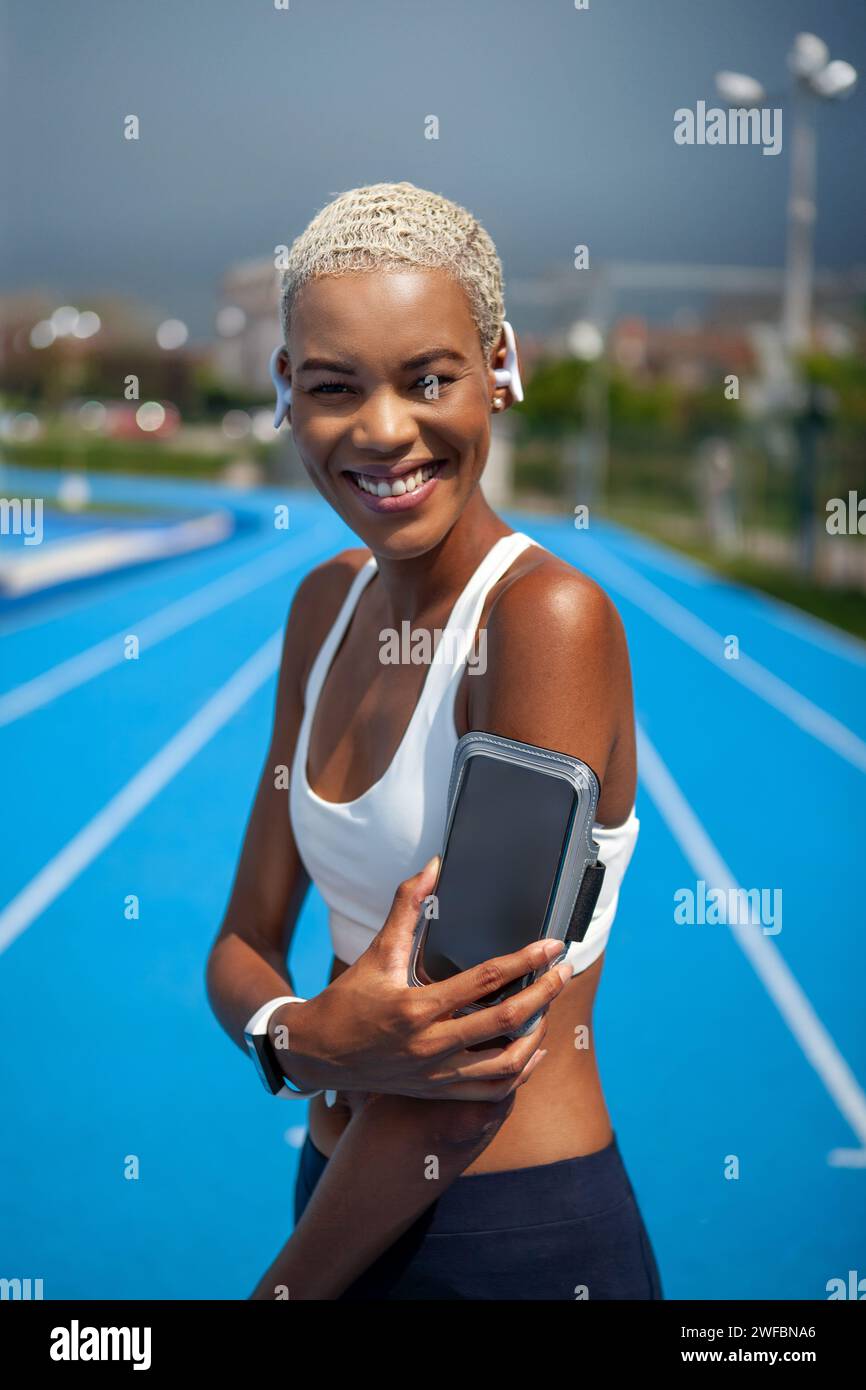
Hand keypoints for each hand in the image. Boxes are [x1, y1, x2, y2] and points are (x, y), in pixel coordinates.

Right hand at [273, 858, 571, 1099]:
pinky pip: (491, 1091)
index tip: (552, 945)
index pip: (486, 980)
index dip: (526, 959)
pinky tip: (532, 1050)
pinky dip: (519, 1072)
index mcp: (416, 1007)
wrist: (316, 1054)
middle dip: (544, 993)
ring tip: (549, 1009)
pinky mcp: (436, 1092)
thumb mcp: (378, 951)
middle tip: (564, 971)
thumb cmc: (348, 999)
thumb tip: (433, 866)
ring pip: (505, 1064)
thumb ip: (407, 906)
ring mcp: (435, 1074)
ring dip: (536, 1036)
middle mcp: (429, 1045)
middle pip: (506, 1021)